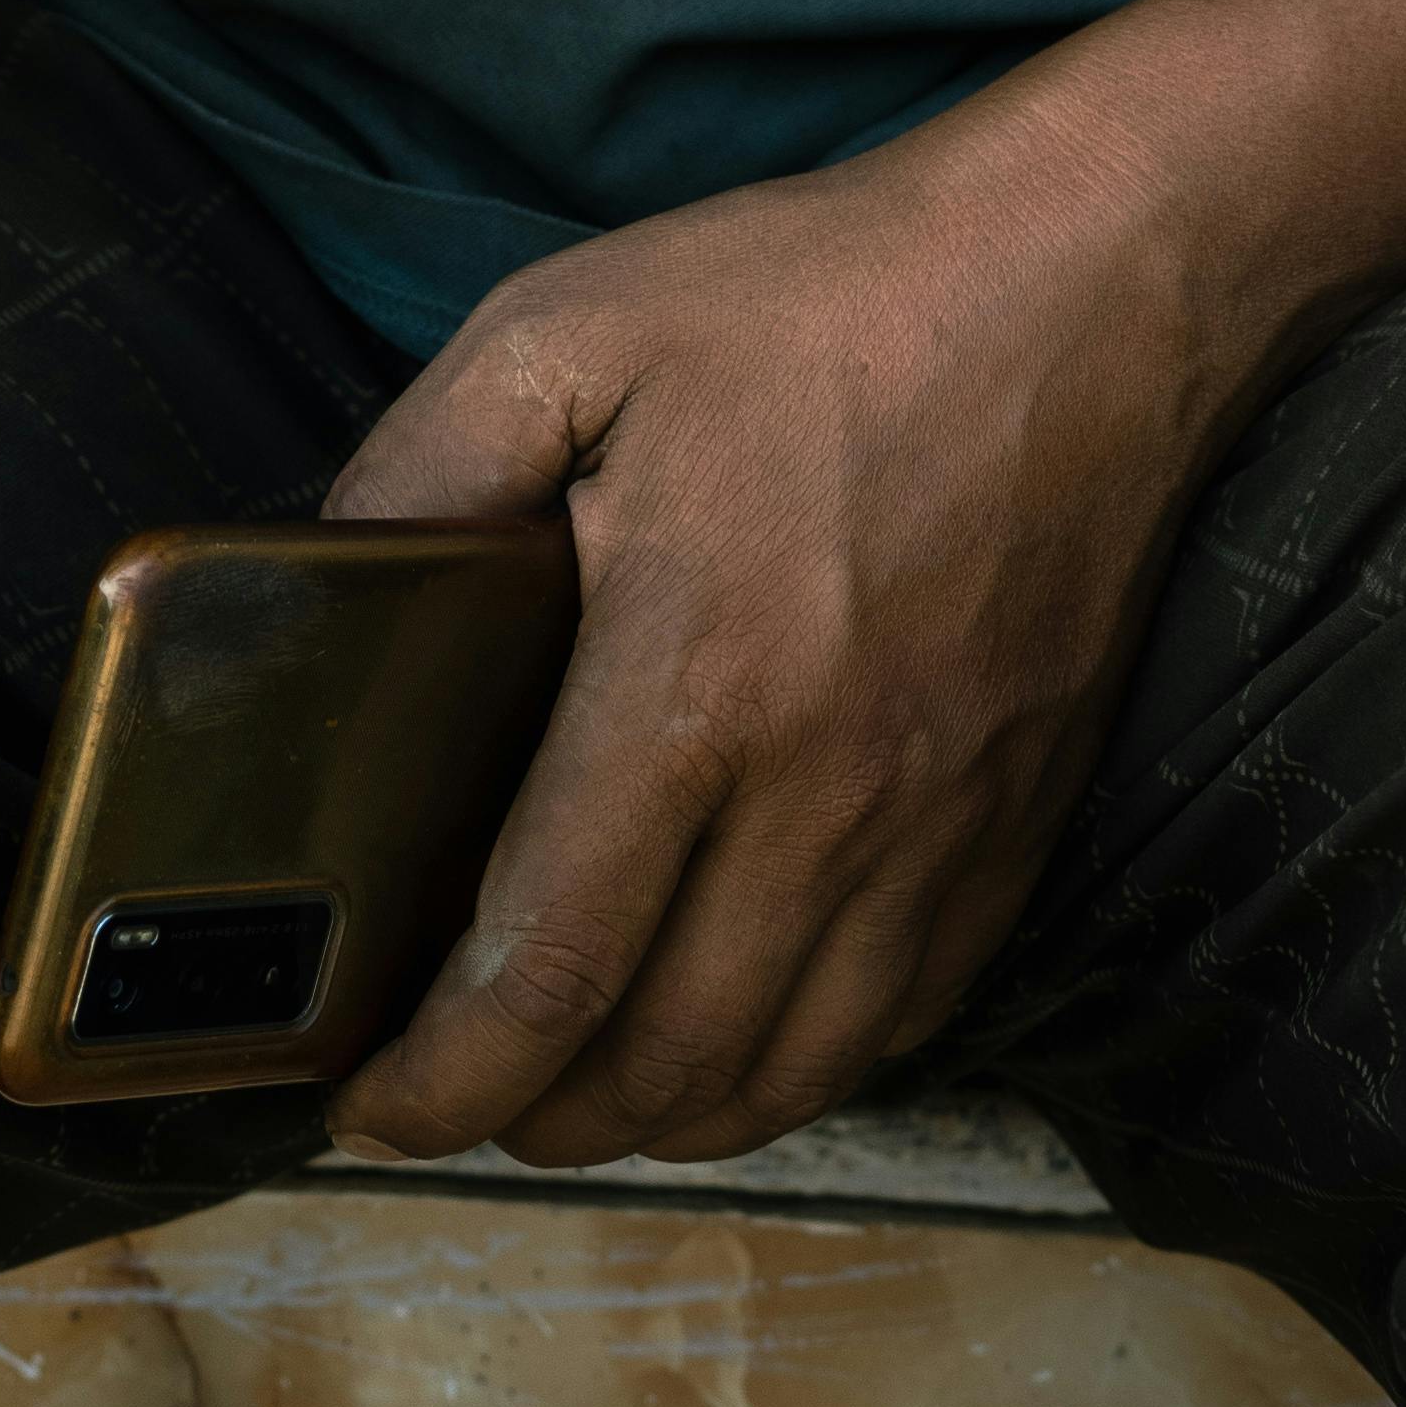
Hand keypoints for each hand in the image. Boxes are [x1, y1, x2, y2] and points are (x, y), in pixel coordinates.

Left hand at [321, 85, 1226, 1172]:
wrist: (1083, 288)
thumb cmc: (818, 301)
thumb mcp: (572, 328)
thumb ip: (427, 463)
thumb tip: (322, 581)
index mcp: (695, 683)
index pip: (551, 965)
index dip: (443, 1076)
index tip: (368, 1103)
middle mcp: (824, 798)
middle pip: (663, 1062)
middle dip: (532, 1118)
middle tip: (450, 1091)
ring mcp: (935, 833)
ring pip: (784, 1073)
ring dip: (659, 1116)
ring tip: (572, 1082)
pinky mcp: (1012, 832)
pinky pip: (897, 1025)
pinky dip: (795, 1066)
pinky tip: (732, 1020)